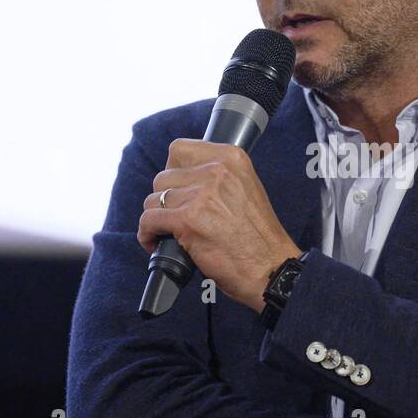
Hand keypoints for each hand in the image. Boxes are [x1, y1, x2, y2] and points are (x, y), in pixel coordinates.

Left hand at [137, 139, 301, 311]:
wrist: (270, 268)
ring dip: (155, 218)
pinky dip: (147, 234)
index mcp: (231, 158)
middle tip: (174, 217)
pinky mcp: (189, 220)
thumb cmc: (258, 238)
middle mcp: (217, 171)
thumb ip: (216, 177)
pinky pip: (149, 220)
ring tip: (166, 232)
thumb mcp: (245, 189)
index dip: (173, 172)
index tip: (177, 188)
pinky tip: (156, 243)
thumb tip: (182, 179)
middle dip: (164, 199)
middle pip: (163, 176)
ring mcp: (202, 195)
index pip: (180, 150)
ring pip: (153, 199)